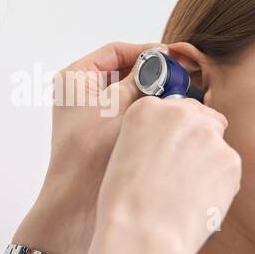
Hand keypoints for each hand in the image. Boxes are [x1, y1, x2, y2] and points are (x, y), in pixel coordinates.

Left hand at [38, 40, 164, 216]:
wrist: (77, 201)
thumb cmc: (89, 152)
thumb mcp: (119, 106)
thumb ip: (142, 79)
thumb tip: (164, 61)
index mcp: (74, 78)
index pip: (115, 52)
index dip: (145, 51)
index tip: (172, 56)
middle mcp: (80, 93)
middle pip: (123, 72)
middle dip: (152, 73)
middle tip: (180, 75)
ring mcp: (91, 114)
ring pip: (129, 94)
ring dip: (152, 94)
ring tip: (178, 95)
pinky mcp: (103, 134)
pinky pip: (129, 114)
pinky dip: (148, 113)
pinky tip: (168, 117)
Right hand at [94, 95, 240, 253]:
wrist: (143, 233)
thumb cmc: (124, 205)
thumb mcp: (124, 155)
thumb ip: (152, 138)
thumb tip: (177, 146)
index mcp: (147, 109)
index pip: (177, 109)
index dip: (178, 134)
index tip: (173, 152)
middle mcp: (180, 114)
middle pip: (205, 120)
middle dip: (200, 143)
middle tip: (185, 175)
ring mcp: (208, 135)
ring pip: (218, 148)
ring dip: (210, 166)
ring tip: (188, 195)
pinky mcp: (230, 159)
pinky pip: (229, 171)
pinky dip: (220, 187)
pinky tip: (199, 203)